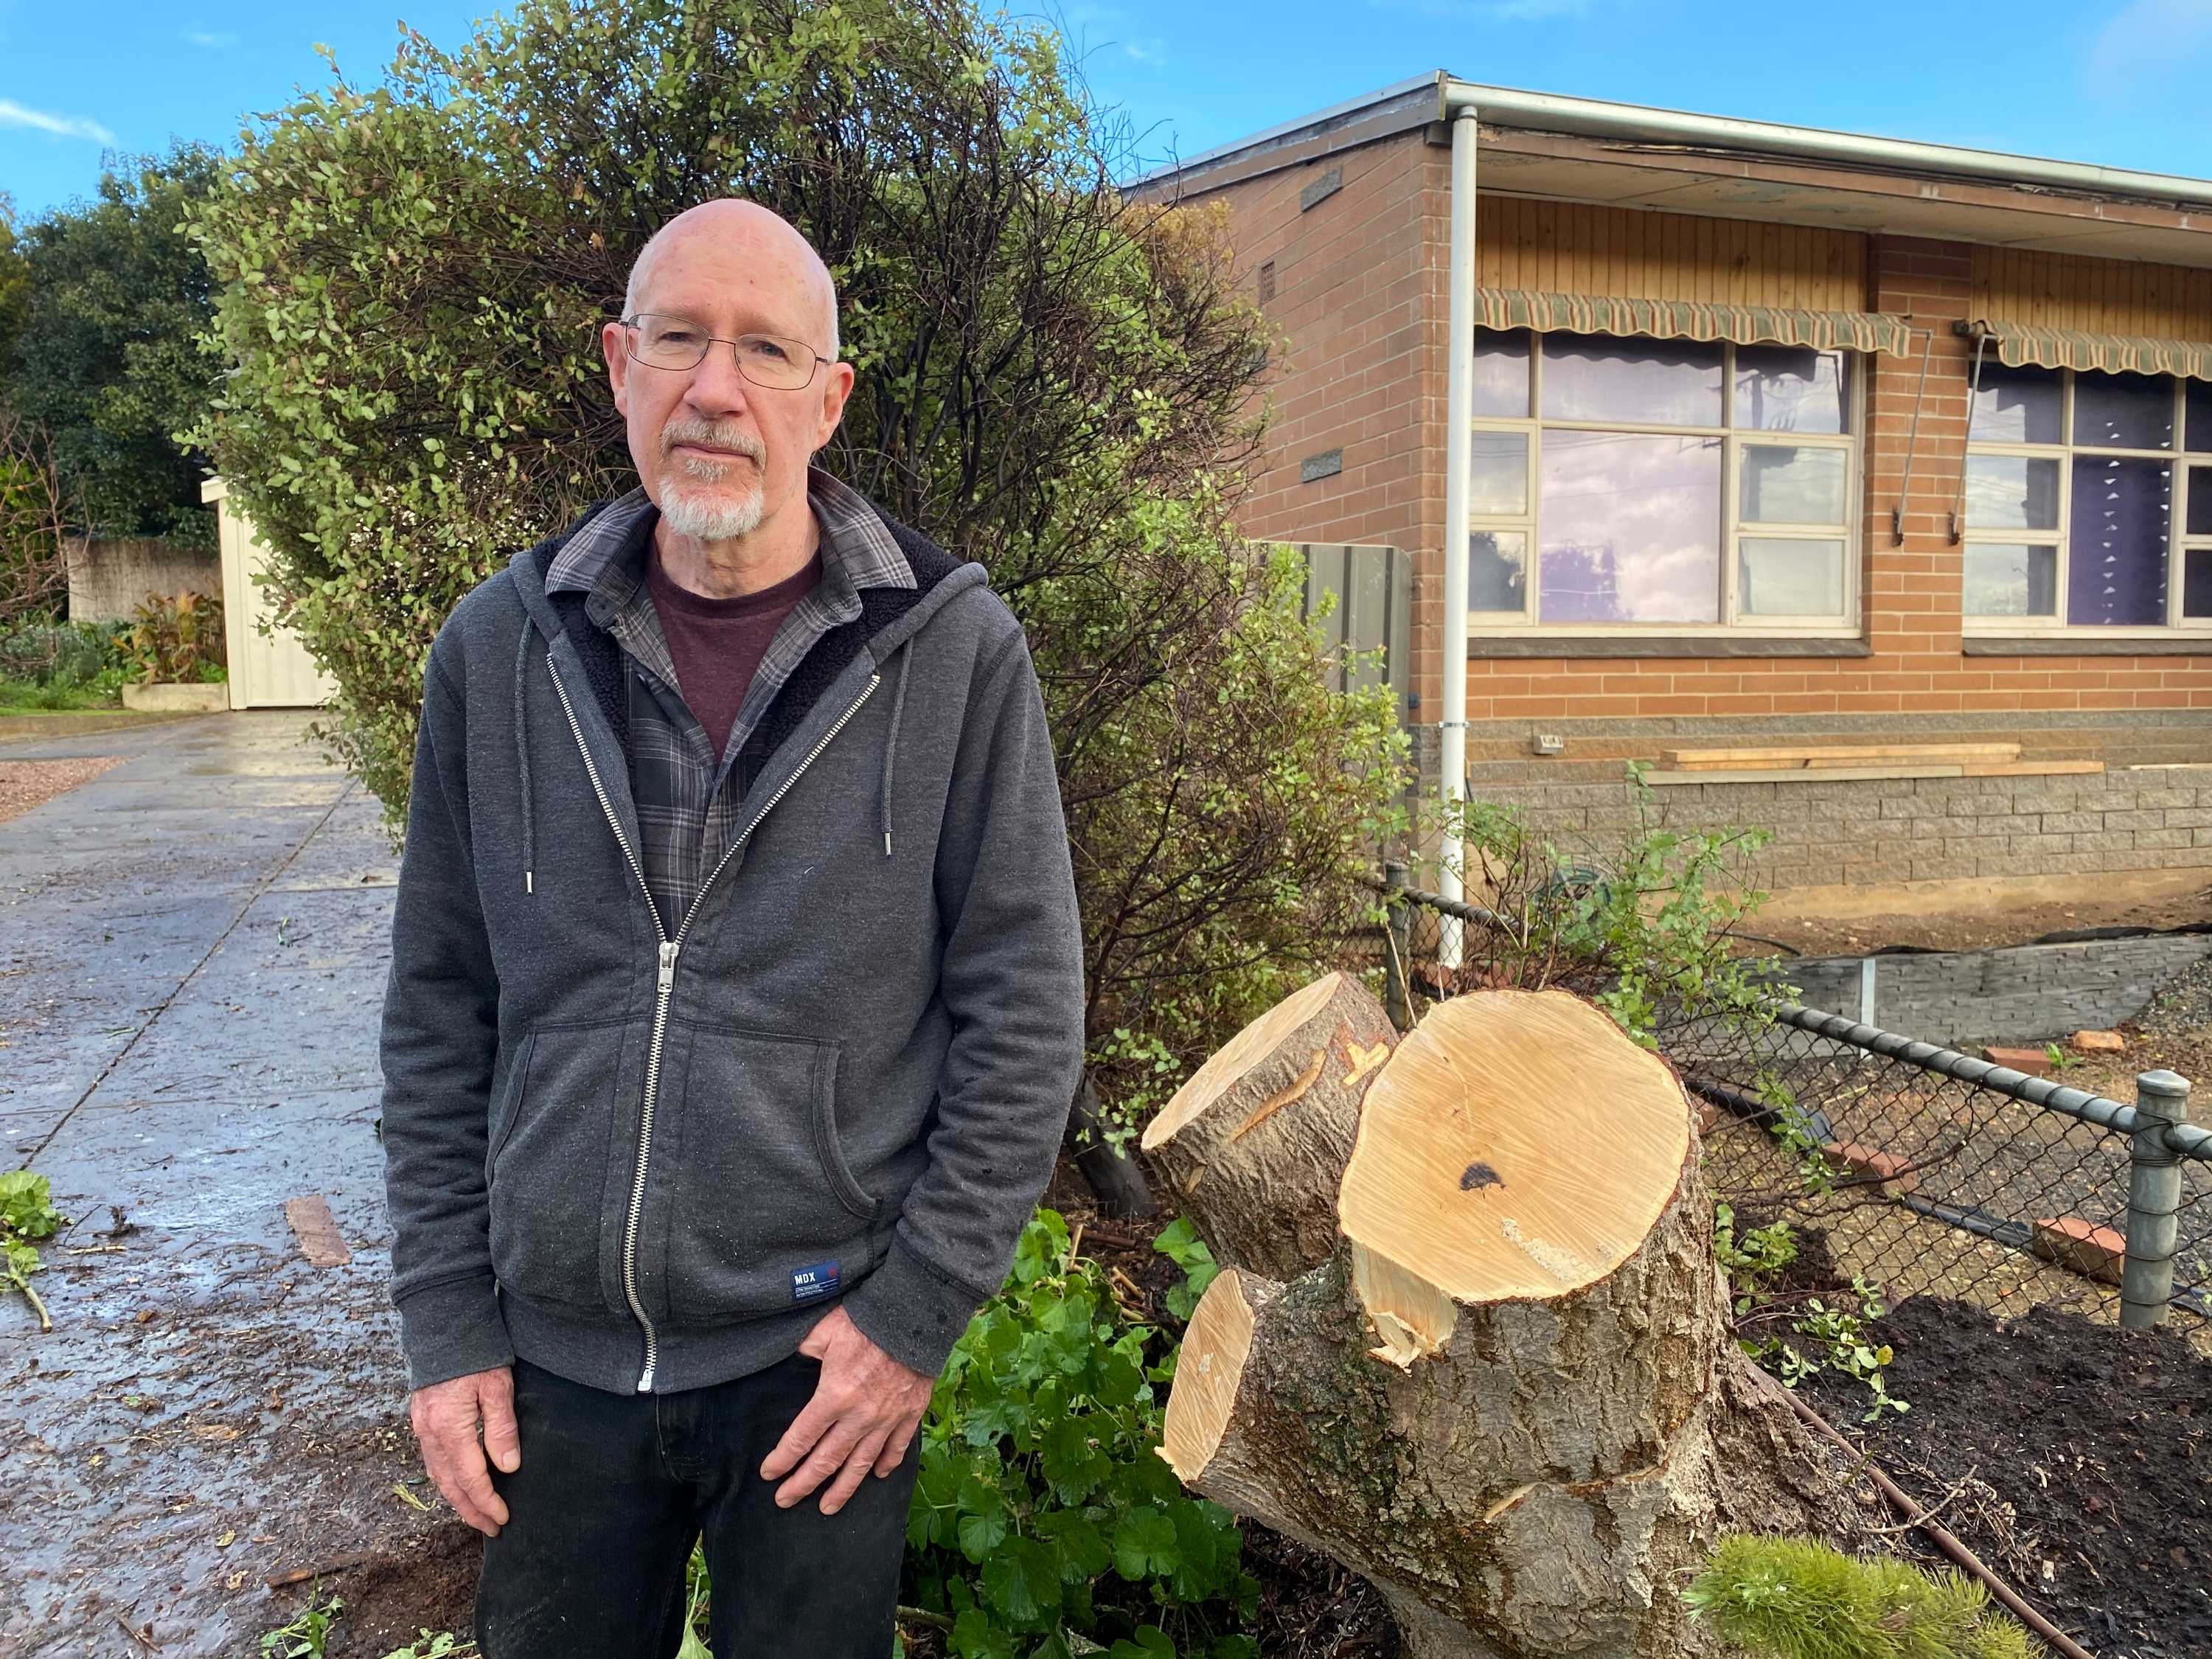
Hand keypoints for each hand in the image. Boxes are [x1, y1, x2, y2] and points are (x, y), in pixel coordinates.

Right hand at [408, 1365, 520, 1536]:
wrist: (444, 1324)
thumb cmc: (476, 1351)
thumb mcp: (498, 1386)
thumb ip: (502, 1428)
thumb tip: (508, 1467)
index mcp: (449, 1427)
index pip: (470, 1477)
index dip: (487, 1502)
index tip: (503, 1518)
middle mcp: (429, 1433)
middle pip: (449, 1485)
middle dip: (471, 1510)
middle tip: (491, 1528)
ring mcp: (421, 1427)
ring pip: (437, 1476)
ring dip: (457, 1499)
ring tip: (477, 1515)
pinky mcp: (421, 1421)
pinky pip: (432, 1461)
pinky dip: (446, 1480)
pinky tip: (459, 1486)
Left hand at [760, 1306, 933, 1514]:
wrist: (914, 1314)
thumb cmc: (865, 1319)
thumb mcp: (823, 1331)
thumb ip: (804, 1349)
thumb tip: (787, 1355)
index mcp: (833, 1396)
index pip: (800, 1438)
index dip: (782, 1460)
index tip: (769, 1474)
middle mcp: (859, 1416)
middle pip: (826, 1460)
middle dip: (803, 1484)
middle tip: (786, 1501)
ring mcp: (887, 1418)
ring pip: (861, 1463)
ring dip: (843, 1488)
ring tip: (828, 1508)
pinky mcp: (910, 1413)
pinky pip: (898, 1446)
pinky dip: (887, 1464)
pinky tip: (877, 1475)